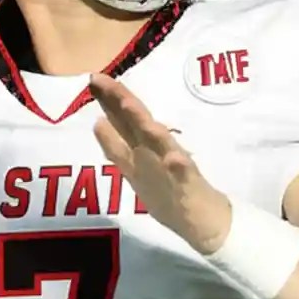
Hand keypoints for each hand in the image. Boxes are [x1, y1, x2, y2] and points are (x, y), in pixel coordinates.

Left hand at [89, 73, 231, 253]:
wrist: (204, 220)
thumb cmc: (171, 190)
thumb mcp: (137, 169)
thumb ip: (119, 146)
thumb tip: (98, 122)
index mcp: (142, 149)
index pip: (122, 121)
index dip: (107, 101)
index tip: (93, 80)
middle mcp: (155, 152)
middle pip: (135, 122)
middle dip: (118, 100)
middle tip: (99, 78)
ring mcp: (173, 165)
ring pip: (157, 141)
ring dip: (143, 123)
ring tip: (128, 103)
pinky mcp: (189, 184)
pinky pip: (183, 175)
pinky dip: (178, 165)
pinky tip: (173, 159)